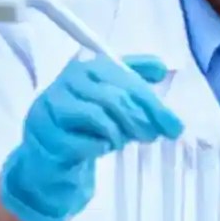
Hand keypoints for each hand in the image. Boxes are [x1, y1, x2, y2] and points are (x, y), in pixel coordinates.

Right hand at [0, 54, 183, 220]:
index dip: (152, 102)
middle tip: (155, 136)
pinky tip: (102, 148)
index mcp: (86, 67)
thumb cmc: (86, 122)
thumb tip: (161, 68)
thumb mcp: (113, 96)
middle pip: (113, 98)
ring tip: (125, 142)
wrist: (50, 154)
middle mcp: (65, 82)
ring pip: (98, 117)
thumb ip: (135, 78)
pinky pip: (82, 142)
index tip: (174, 124)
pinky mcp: (45, 136)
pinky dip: (99, 147)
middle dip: (142, 119)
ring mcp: (51, 109)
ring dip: (120, 134)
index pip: (124, 77)